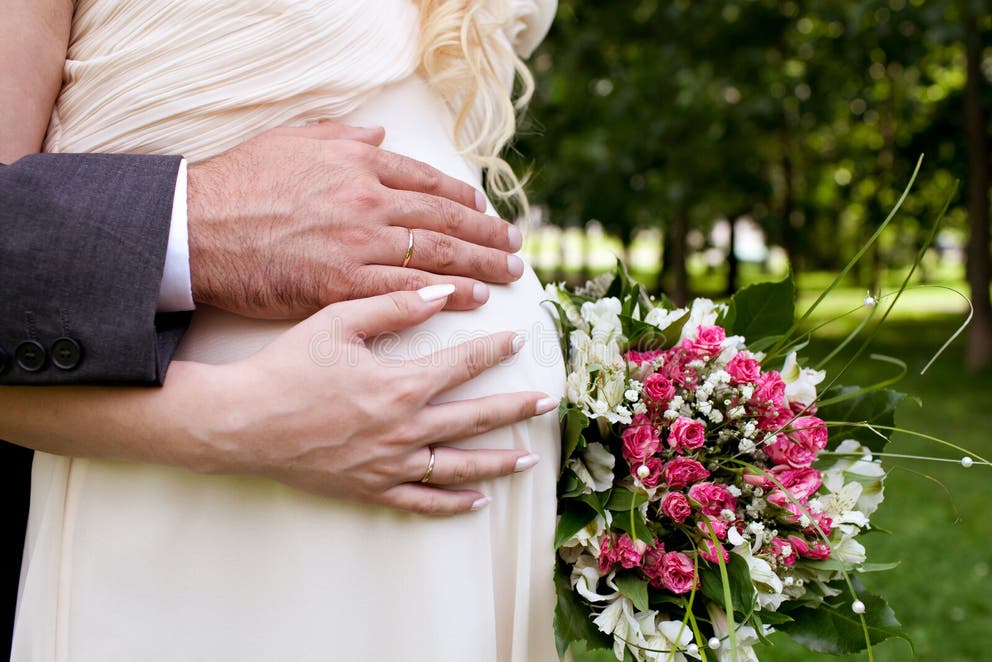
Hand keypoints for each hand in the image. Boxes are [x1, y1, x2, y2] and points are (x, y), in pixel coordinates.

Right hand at [176, 285, 556, 514]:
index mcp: (400, 384)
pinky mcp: (370, 488)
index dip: (494, 349)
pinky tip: (478, 501)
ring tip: (528, 458)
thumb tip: (443, 292)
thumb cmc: (286, 367)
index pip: (464, 364)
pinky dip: (452, 503)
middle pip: (476, 418)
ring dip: (498, 461)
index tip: (518, 339)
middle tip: (547, 402)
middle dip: (516, 408)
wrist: (241, 422)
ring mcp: (390, 464)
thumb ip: (394, 305)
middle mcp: (405, 428)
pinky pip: (422, 502)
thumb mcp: (338, 321)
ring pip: (459, 466)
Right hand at [186, 123, 524, 318]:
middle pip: (445, 219)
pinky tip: (474, 299)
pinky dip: (447, 295)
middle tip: (514, 246)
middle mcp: (368, 203)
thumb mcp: (291, 139)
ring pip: (437, 255)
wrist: (197, 229)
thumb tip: (380, 133)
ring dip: (480, 265)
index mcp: (358, 165)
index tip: (485, 212)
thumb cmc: (238, 184)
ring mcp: (359, 245)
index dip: (464, 199)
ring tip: (508, 273)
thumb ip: (342, 135)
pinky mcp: (344, 286)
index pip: (428, 181)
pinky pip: (409, 292)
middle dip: (486, 234)